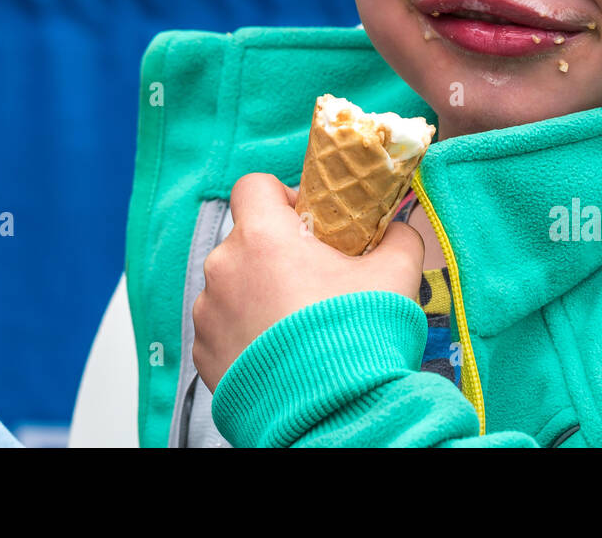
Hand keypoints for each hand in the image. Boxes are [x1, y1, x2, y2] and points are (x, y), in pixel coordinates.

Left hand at [192, 172, 424, 391]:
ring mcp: (208, 312)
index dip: (282, 197)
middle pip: (246, 240)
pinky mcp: (203, 353)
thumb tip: (397, 230)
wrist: (334, 414)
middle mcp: (224, 267)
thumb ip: (398, 238)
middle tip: (315, 281)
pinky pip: (223, 327)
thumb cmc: (359, 334)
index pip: (254, 186)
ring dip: (258, 294)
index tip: (309, 223)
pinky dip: (246, 334)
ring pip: (232, 285)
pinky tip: (281, 353)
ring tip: (299, 326)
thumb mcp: (396, 274)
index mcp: (262, 235)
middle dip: (277, 253)